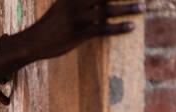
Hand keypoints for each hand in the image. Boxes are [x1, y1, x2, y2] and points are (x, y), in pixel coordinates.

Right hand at [23, 0, 141, 61]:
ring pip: (108, 10)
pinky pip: (103, 29)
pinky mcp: (79, 33)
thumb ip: (77, 1)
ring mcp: (79, 18)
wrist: (32, 42)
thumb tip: (97, 3)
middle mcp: (78, 3)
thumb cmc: (49, 25)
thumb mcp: (62, 5)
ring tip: (143, 7)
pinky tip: (130, 27)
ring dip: (127, 8)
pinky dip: (118, 28)